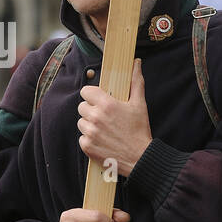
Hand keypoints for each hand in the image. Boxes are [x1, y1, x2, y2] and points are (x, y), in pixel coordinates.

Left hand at [78, 59, 152, 177]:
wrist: (140, 158)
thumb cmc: (140, 130)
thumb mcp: (139, 104)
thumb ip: (135, 81)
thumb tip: (136, 63)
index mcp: (107, 104)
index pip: (86, 91)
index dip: (92, 95)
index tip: (98, 99)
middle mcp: (96, 117)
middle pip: (82, 106)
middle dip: (91, 110)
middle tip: (104, 116)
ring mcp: (90, 133)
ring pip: (81, 122)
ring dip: (89, 124)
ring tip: (104, 129)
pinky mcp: (87, 147)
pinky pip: (82, 138)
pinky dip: (89, 139)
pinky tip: (102, 140)